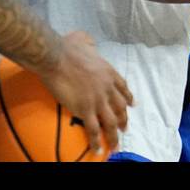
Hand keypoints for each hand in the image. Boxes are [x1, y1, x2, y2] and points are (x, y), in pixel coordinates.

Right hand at [36, 31, 133, 157]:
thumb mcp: (84, 40)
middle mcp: (107, 87)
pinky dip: (96, 140)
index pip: (123, 88)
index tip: (132, 105)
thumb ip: (90, 43)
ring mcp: (97, 100)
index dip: (128, 97)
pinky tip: (97, 149)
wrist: (57, 58)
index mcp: (108, 72)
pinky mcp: (85, 109)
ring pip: (111, 122)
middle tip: (125, 128)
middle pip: (120, 107)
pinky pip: (93, 129)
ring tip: (116, 144)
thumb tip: (88, 43)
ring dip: (114, 134)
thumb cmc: (68, 47)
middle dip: (124, 119)